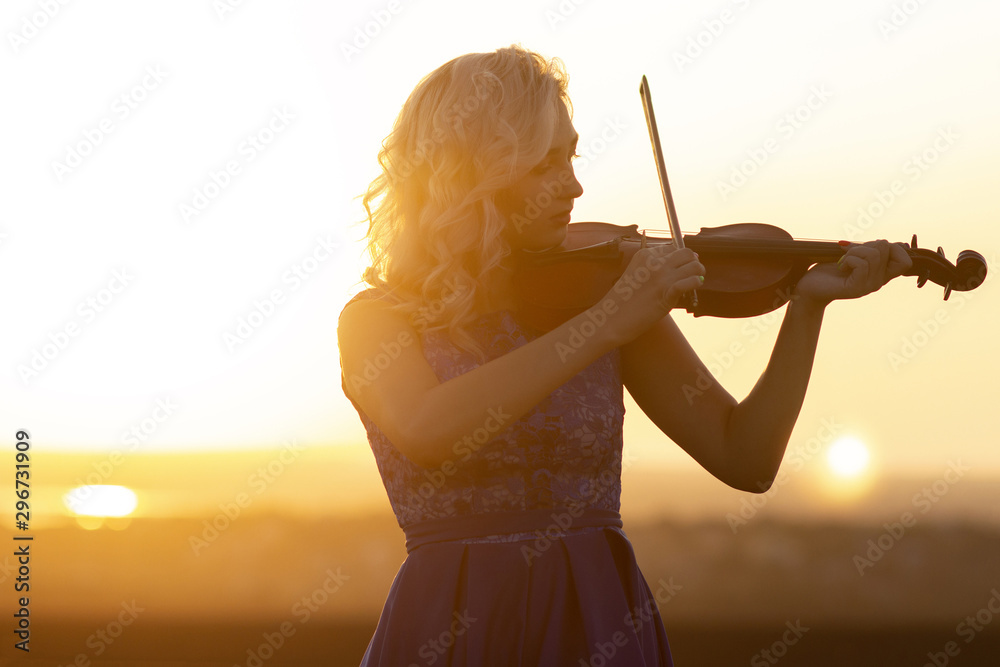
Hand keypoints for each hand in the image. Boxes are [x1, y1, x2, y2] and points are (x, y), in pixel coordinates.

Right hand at [604, 245, 704, 342]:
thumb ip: (654, 268)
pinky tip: (693, 289)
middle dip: (693, 261)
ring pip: (693, 265)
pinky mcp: (667, 293)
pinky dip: (695, 283)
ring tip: (694, 281)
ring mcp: (661, 277)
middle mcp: (654, 262)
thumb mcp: (636, 275)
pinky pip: (691, 281)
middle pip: (686, 252)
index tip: (681, 267)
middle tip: (693, 272)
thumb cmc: (625, 300)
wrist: (611, 319)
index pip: (673, 247)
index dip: (680, 257)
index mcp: (644, 255)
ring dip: (698, 272)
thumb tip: (681, 263)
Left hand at [793, 239, 912, 305]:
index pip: (905, 260)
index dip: (893, 248)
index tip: (871, 248)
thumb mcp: (853, 256)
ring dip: (854, 251)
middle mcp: (879, 281)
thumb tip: (887, 241)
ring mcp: (869, 286)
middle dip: (865, 244)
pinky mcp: (856, 288)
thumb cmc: (829, 270)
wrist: (810, 288)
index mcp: (881, 274)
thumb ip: (870, 250)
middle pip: (886, 248)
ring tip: (844, 261)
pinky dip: (848, 259)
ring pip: (874, 254)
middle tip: (850, 254)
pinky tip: (841, 267)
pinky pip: (861, 264)